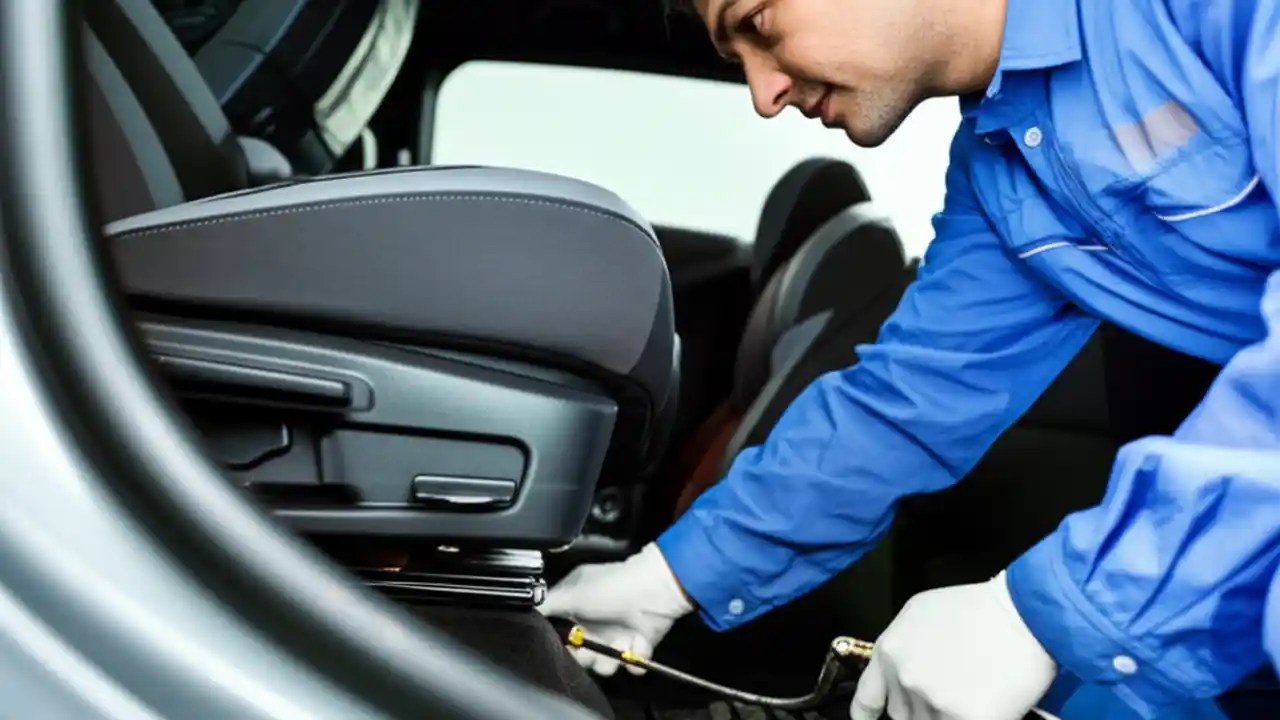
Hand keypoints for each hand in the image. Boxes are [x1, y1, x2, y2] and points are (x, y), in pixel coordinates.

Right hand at [538, 542, 693, 675]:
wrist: (655, 590)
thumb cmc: (613, 585)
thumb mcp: (572, 592)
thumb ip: (547, 605)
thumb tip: (528, 609)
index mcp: (577, 607)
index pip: (562, 635)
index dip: (564, 644)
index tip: (569, 644)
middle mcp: (595, 623)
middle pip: (582, 655)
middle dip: (589, 656)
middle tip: (595, 647)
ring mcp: (616, 634)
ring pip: (606, 664)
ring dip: (613, 656)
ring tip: (621, 640)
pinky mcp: (637, 645)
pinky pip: (632, 664)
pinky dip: (635, 658)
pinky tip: (636, 643)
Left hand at [850, 571, 1056, 719]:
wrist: (1023, 612)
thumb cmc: (976, 608)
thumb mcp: (920, 615)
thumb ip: (903, 651)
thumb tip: (900, 676)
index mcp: (890, 652)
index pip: (866, 701)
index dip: (867, 716)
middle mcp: (905, 679)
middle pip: (903, 716)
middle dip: (922, 709)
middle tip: (949, 689)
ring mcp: (934, 701)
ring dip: (947, 715)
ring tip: (972, 691)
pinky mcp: (966, 718)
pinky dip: (972, 718)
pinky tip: (987, 704)